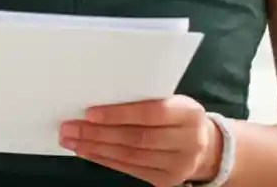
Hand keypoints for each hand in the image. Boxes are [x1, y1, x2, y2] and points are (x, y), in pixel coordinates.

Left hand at [60, 95, 222, 185]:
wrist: (207, 147)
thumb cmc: (178, 116)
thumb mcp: (172, 101)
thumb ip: (143, 100)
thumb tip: (98, 97)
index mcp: (188, 113)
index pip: (150, 113)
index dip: (118, 114)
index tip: (89, 113)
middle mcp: (187, 141)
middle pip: (136, 138)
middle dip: (97, 133)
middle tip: (69, 127)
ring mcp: (178, 165)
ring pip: (130, 156)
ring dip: (95, 148)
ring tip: (71, 140)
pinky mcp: (166, 180)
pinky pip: (130, 170)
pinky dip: (105, 160)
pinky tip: (86, 152)